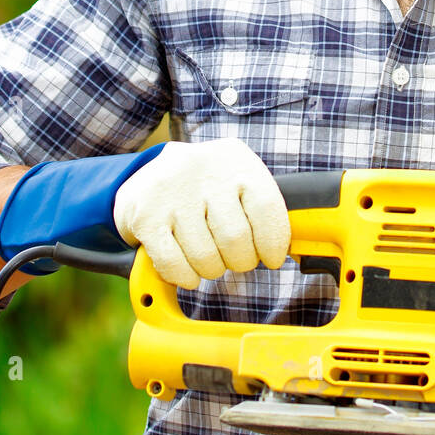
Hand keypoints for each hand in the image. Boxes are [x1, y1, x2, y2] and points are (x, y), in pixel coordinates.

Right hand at [113, 138, 290, 287]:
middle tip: (235, 258)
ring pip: (205, 256)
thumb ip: (262, 207)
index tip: (271, 258)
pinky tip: (188, 271)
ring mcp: (171, 191)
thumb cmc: (207, 184)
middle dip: (240, 260)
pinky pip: (174, 264)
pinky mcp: (145, 215)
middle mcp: (204, 169)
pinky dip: (185, 277)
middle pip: (236, 239)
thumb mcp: (237, 178)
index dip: (273, 242)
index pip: (267, 207)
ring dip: (211, 269)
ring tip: (208, 258)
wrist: (149, 171)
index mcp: (235, 157)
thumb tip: (290, 248)